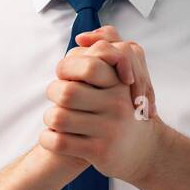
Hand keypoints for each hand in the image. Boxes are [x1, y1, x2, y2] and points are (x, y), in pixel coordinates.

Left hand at [37, 27, 165, 183]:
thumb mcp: (122, 75)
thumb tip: (82, 37)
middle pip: (66, 91)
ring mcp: (109, 128)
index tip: (66, 76)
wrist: (142, 150)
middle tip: (56, 97)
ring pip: (58, 117)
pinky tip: (52, 136)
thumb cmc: (124, 108)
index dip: (67, 68)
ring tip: (55, 118)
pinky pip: (59, 142)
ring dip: (49, 117)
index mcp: (120, 83)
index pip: (88, 64)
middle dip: (53, 92)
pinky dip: (48, 139)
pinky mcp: (99, 151)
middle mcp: (118, 104)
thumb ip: (108, 45)